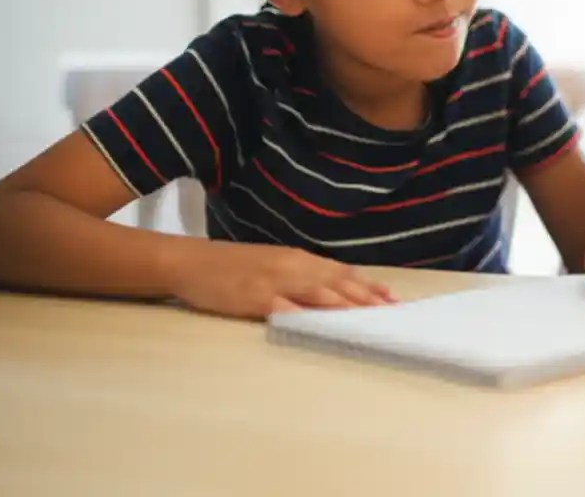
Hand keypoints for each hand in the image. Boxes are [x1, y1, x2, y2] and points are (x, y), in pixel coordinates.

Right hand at [163, 241, 395, 318]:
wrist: (190, 261)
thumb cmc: (233, 266)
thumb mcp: (275, 264)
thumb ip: (303, 276)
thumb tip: (333, 291)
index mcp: (299, 259)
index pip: (342, 272)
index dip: (368, 285)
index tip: (393, 297)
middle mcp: (293, 266)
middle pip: (337, 283)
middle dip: (367, 298)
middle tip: (393, 312)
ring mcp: (274, 281)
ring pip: (318, 293)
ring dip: (346, 306)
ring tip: (370, 318)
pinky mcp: (254, 296)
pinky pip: (284, 306)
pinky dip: (305, 315)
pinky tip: (321, 324)